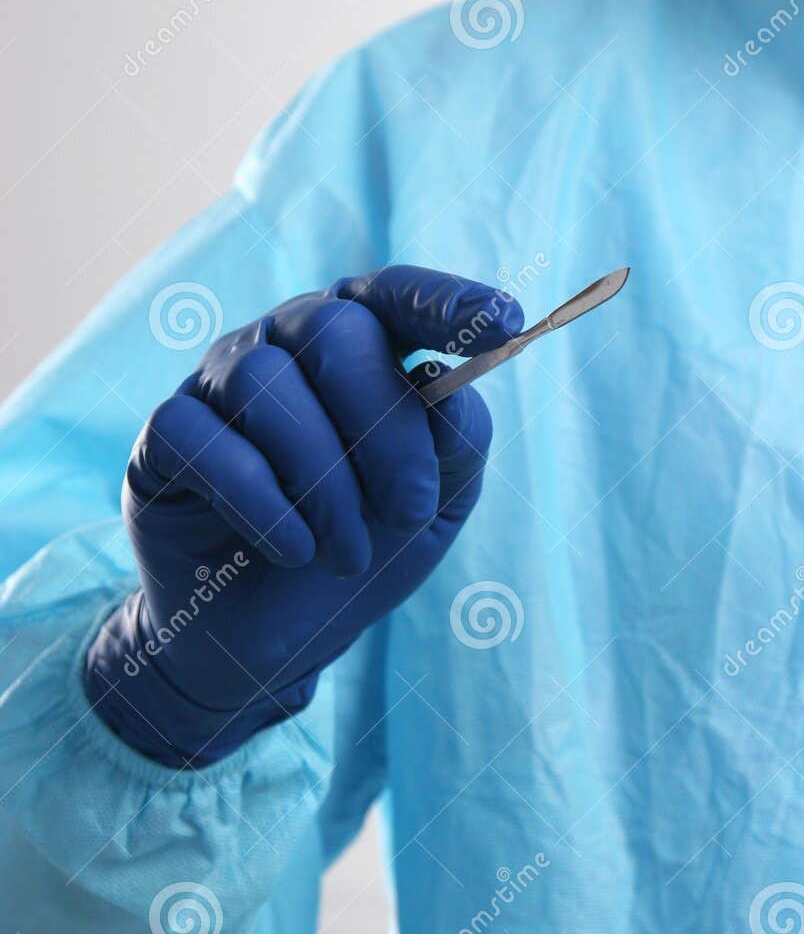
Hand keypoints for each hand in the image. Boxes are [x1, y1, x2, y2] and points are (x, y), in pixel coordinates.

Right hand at [85, 267, 522, 765]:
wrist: (272, 639)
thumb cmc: (362, 550)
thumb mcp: (435, 505)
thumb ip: (458, 442)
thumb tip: (449, 386)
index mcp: (361, 343)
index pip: (398, 294)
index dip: (447, 300)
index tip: (506, 322)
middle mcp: (287, 342)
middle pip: (334, 330)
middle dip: (385, 428)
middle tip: (411, 510)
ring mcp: (218, 381)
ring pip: (266, 384)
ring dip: (325, 484)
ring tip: (347, 553)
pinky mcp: (166, 435)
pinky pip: (206, 441)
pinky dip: (262, 503)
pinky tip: (292, 551)